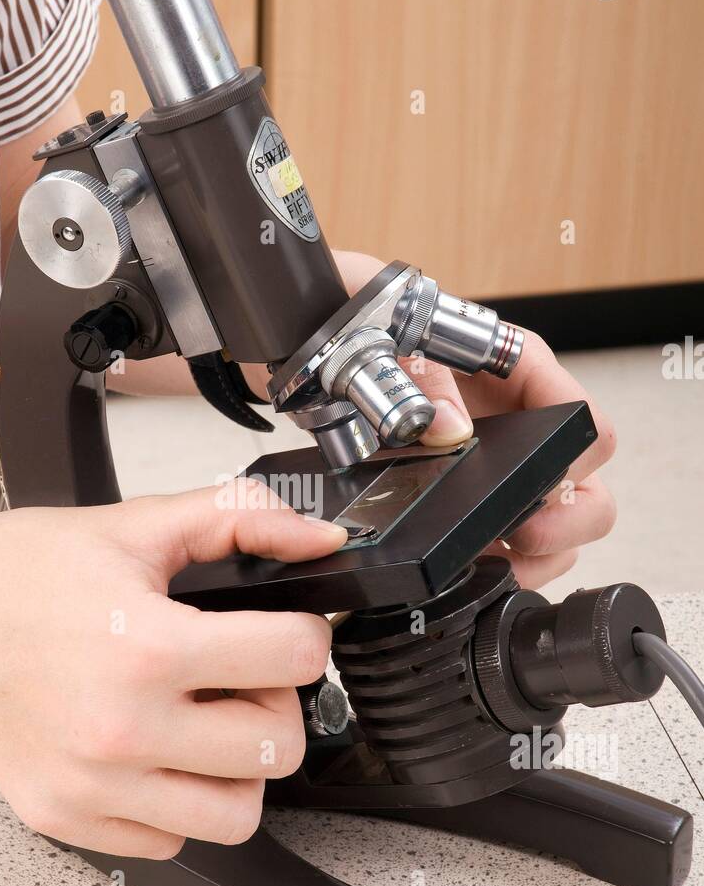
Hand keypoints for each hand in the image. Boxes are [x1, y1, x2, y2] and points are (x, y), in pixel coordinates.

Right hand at [0, 485, 346, 857]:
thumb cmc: (19, 574)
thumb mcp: (135, 526)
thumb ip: (239, 519)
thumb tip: (318, 539)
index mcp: (147, 647)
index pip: (295, 659)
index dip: (304, 634)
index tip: (283, 631)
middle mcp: (123, 729)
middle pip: (279, 748)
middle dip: (276, 704)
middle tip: (240, 678)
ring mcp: (95, 786)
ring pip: (237, 816)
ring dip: (238, 769)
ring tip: (204, 724)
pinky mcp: (69, 819)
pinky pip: (171, 842)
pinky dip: (178, 805)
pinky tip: (155, 753)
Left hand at [334, 250, 616, 588]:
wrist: (300, 337)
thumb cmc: (351, 319)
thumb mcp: (380, 340)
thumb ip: (418, 381)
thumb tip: (449, 430)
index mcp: (512, 368)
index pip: (583, 419)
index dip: (576, 461)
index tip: (543, 488)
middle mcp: (512, 415)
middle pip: (584, 482)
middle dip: (568, 522)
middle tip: (526, 538)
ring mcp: (488, 457)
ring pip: (550, 519)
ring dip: (533, 552)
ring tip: (494, 561)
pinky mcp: (457, 490)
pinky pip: (500, 536)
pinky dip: (494, 560)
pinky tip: (467, 566)